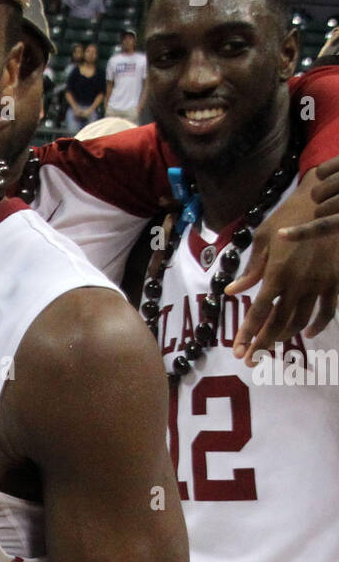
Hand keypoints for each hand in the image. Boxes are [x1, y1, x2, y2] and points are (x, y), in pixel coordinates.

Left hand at [228, 167, 338, 362]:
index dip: (248, 334)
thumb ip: (250, 269)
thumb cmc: (290, 216)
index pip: (259, 312)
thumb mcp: (263, 238)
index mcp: (277, 274)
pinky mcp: (335, 280)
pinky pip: (327, 311)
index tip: (238, 351)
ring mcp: (319, 284)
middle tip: (251, 360)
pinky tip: (306, 334)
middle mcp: (297, 284)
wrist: (325, 202)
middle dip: (262, 344)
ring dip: (285, 337)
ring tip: (271, 346)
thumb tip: (232, 292)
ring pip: (301, 321)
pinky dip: (317, 325)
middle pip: (278, 323)